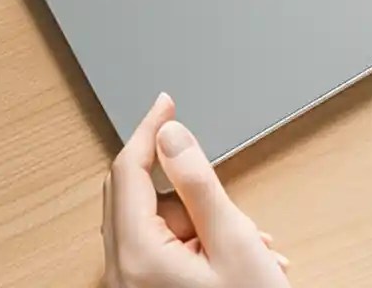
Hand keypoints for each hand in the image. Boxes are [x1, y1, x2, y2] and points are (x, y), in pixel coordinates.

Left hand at [102, 93, 291, 287]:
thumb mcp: (232, 240)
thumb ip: (199, 183)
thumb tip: (172, 136)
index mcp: (137, 255)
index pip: (128, 171)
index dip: (149, 130)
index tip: (166, 103)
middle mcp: (122, 273)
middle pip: (136, 197)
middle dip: (186, 189)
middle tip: (218, 192)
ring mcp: (130, 286)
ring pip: (155, 224)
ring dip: (201, 221)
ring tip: (250, 244)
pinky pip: (162, 250)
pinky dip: (197, 243)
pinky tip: (237, 258)